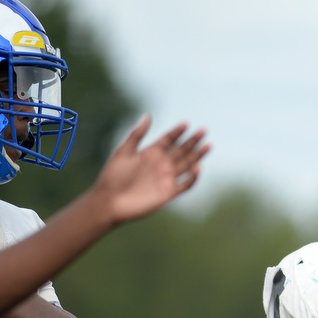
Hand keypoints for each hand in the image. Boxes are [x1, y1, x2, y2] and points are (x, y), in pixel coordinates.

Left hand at [91, 115, 210, 225]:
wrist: (109, 201)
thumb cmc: (112, 176)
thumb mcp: (124, 151)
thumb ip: (137, 134)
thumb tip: (148, 116)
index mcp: (151, 153)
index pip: (168, 140)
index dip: (177, 132)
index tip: (186, 123)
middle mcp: (161, 164)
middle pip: (181, 150)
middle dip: (193, 140)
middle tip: (204, 130)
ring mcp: (166, 178)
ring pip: (186, 164)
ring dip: (197, 155)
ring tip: (208, 144)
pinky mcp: (168, 193)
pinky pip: (185, 184)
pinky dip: (192, 177)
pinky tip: (198, 167)